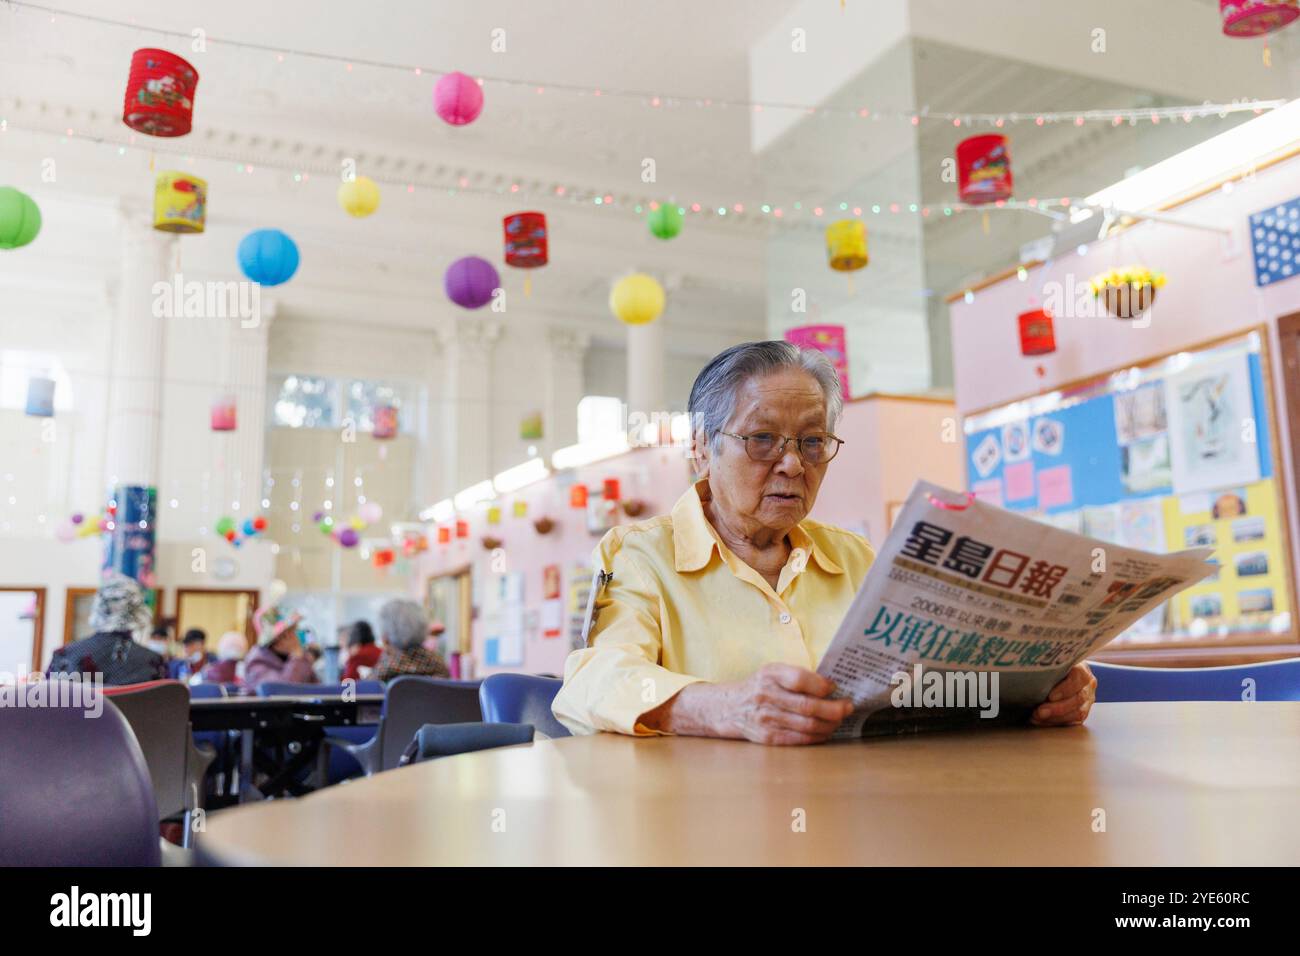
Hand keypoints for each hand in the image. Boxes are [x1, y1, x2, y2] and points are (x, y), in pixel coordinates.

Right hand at [647, 663, 852, 744]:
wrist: (730, 707)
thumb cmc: (760, 687)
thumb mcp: (773, 671)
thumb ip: (798, 676)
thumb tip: (831, 686)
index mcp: (769, 675)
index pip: (800, 679)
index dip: (822, 685)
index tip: (835, 687)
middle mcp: (766, 696)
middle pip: (808, 706)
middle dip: (834, 708)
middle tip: (848, 706)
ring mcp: (766, 719)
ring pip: (807, 725)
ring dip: (830, 724)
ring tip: (839, 719)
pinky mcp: (768, 737)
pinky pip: (799, 739)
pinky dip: (817, 736)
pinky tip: (826, 731)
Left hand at [1031, 663, 1096, 725]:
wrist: (1052, 673)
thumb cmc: (1048, 667)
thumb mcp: (1048, 664)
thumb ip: (1044, 669)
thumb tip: (1031, 676)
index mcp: (1081, 668)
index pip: (1078, 677)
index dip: (1065, 688)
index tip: (1050, 696)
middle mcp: (1088, 685)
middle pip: (1078, 698)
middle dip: (1057, 708)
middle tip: (1039, 712)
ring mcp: (1087, 700)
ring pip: (1077, 712)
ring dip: (1055, 717)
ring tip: (1037, 718)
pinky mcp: (1082, 712)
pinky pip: (1073, 721)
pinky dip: (1056, 722)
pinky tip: (1041, 721)